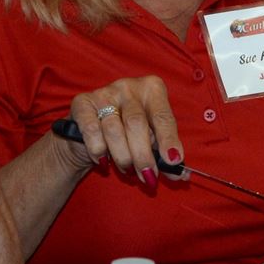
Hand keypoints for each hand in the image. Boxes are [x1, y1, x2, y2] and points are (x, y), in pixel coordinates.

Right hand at [63, 76, 183, 189]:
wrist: (92, 131)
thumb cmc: (130, 134)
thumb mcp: (151, 140)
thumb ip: (165, 155)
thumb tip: (181, 175)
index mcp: (152, 89)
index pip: (163, 116)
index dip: (169, 140)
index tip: (173, 160)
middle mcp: (128, 86)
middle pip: (137, 124)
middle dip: (143, 156)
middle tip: (148, 177)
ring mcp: (104, 93)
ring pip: (114, 130)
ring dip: (122, 157)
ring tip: (127, 169)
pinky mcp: (82, 103)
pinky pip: (92, 131)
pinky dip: (99, 151)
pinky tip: (104, 161)